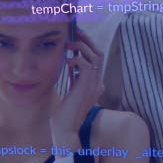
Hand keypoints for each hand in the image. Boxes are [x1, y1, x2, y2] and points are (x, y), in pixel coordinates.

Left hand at [49, 28, 104, 146]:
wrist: (64, 129)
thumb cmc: (64, 114)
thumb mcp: (71, 92)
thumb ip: (75, 80)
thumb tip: (71, 65)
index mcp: (95, 84)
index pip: (97, 58)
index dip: (87, 46)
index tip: (75, 38)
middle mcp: (98, 83)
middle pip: (99, 53)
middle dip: (87, 40)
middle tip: (74, 32)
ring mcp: (94, 85)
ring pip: (95, 56)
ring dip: (81, 47)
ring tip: (68, 44)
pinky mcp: (86, 87)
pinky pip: (86, 65)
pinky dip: (77, 59)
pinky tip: (67, 61)